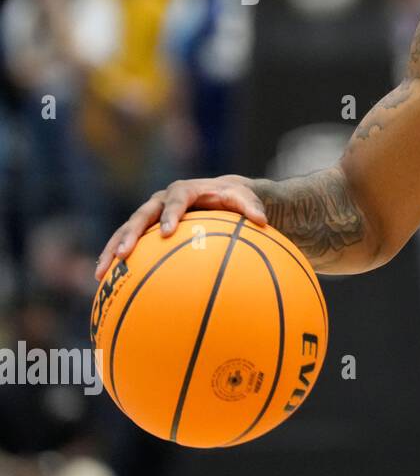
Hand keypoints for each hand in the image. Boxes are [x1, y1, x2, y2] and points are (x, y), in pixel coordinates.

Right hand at [94, 175, 267, 279]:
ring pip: (126, 230)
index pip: (176, 200)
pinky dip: (116, 260)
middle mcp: (162, 200)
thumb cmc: (234, 198)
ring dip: (112, 249)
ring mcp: (151, 214)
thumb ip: (252, 207)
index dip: (171, 214)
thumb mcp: (246, 199)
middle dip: (130, 234)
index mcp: (185, 191)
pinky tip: (105, 284)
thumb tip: (263, 222)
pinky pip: (128, 244)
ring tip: (101, 273)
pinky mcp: (146, 229)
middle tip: (123, 254)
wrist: (220, 194)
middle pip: (142, 215)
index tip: (168, 232)